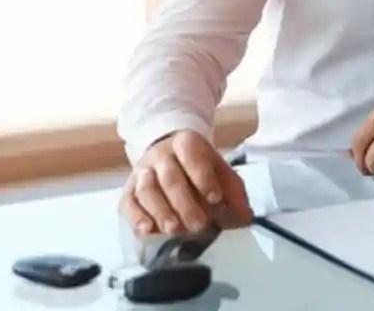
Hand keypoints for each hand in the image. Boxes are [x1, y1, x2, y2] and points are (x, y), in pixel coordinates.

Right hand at [118, 130, 252, 235]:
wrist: (168, 154)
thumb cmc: (199, 167)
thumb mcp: (220, 170)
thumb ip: (233, 191)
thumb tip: (246, 217)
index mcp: (185, 143)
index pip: (191, 156)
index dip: (203, 177)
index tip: (215, 198)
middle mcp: (160, 155)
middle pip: (170, 177)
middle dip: (184, 203)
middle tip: (199, 225)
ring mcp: (141, 171)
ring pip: (146, 189)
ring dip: (160, 211)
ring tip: (174, 229)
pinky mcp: (128, 190)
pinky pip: (127, 202)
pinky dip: (136, 217)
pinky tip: (146, 230)